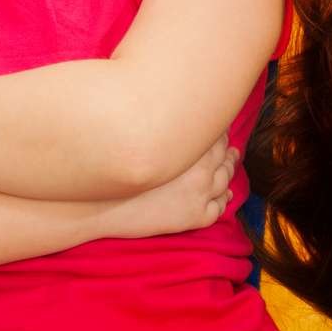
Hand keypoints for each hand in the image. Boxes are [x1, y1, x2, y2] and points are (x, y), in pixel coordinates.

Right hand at [102, 138, 237, 239]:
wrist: (101, 207)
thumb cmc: (117, 169)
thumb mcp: (146, 141)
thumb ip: (168, 131)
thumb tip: (176, 112)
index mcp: (191, 150)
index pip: (216, 136)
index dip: (217, 131)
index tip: (217, 127)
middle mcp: (202, 172)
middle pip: (224, 157)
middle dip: (226, 151)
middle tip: (228, 146)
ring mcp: (201, 196)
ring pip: (226, 182)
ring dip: (228, 172)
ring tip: (230, 165)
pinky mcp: (196, 217)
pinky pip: (218, 208)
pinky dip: (223, 200)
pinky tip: (224, 196)